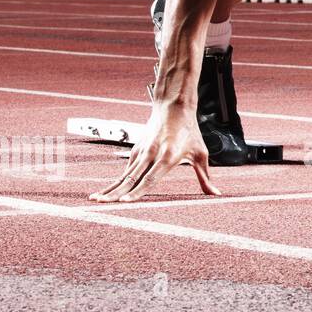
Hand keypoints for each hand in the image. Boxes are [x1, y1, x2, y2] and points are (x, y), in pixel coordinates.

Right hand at [90, 93, 219, 201]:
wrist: (173, 107)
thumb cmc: (190, 131)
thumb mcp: (200, 154)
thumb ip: (205, 177)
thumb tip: (216, 195)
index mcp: (168, 157)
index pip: (150, 179)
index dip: (137, 191)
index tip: (124, 202)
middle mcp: (151, 155)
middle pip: (131, 178)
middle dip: (115, 193)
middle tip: (101, 203)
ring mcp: (141, 152)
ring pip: (124, 175)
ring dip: (109, 188)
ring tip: (95, 199)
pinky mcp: (136, 150)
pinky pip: (125, 170)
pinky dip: (115, 182)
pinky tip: (106, 193)